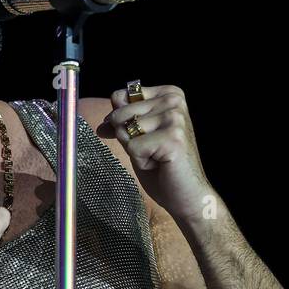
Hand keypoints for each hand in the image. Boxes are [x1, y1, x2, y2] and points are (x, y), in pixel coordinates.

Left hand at [100, 82, 216, 226]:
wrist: (186, 194)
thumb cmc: (163, 167)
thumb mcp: (138, 137)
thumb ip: (123, 122)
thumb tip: (103, 123)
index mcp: (167, 93)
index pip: (120, 97)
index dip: (121, 121)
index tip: (143, 135)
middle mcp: (173, 100)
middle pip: (119, 114)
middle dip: (128, 139)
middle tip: (152, 151)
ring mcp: (174, 117)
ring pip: (125, 131)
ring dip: (134, 150)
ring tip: (156, 157)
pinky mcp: (173, 137)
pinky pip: (133, 147)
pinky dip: (141, 161)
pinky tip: (160, 164)